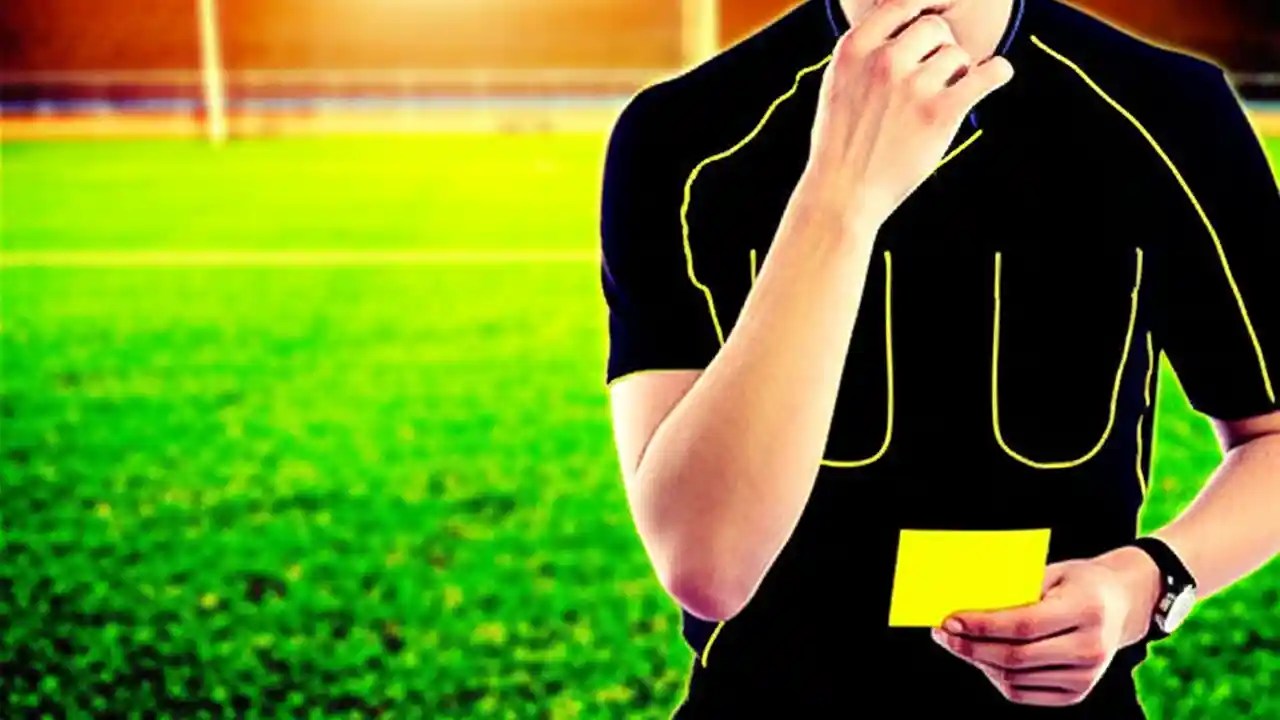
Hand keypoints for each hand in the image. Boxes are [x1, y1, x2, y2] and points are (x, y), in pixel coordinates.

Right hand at [798, 0, 1014, 239]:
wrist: (843, 193)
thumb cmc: (841, 143)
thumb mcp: (837, 85)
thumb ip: (865, 53)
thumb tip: (903, 26)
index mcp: (853, 50)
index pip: (900, 4)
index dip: (918, 16)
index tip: (924, 37)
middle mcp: (883, 61)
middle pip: (934, 27)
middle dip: (939, 48)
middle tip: (934, 76)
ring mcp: (912, 86)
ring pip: (958, 54)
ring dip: (959, 72)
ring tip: (944, 96)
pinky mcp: (940, 113)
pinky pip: (989, 73)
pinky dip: (997, 73)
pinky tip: (995, 77)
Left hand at [929, 548, 1162, 706]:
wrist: (1122, 605)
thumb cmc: (1078, 582)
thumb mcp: (1050, 573)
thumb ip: (1013, 589)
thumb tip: (964, 604)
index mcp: (1086, 611)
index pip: (1023, 625)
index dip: (981, 624)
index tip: (948, 618)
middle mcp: (1090, 649)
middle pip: (1015, 657)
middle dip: (970, 646)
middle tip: (942, 632)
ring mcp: (1086, 676)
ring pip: (1015, 679)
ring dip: (978, 662)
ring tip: (956, 643)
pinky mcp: (1077, 693)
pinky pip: (1023, 692)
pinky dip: (996, 676)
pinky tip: (981, 658)